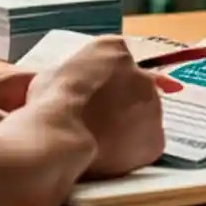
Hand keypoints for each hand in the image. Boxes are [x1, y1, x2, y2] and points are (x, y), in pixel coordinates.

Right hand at [31, 36, 181, 178]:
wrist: (60, 135)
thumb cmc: (49, 103)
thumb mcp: (55, 71)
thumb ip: (77, 72)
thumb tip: (75, 83)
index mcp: (114, 49)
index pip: (118, 61)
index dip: (106, 81)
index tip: (95, 95)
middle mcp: (141, 73)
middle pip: (137, 87)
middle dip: (122, 102)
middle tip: (98, 120)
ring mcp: (153, 106)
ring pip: (145, 116)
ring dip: (130, 125)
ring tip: (101, 141)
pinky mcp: (155, 139)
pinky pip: (147, 144)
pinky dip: (134, 151)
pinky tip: (111, 156)